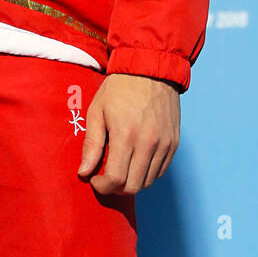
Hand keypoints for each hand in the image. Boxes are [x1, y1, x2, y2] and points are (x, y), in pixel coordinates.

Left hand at [78, 73, 179, 195]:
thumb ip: (91, 144)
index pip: (116, 180)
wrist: (150, 69)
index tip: (94, 178)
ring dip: (131, 181)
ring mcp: (164, 144)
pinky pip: (160, 171)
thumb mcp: (97, 111)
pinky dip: (146, 172)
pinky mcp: (173, 143)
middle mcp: (148, 143)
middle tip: (106, 176)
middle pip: (133, 186)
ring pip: (147, 181)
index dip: (102, 186)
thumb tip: (84, 172)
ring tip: (120, 167)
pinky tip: (135, 160)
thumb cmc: (119, 89)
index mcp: (125, 135)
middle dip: (115, 187)